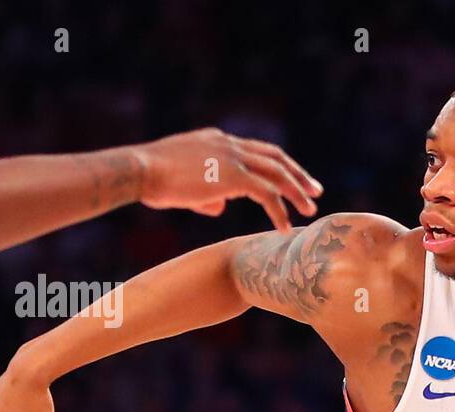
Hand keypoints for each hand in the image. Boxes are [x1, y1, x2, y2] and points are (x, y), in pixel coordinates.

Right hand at [132, 128, 321, 228]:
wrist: (139, 170)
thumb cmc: (151, 179)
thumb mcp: (182, 185)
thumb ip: (206, 194)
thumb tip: (220, 208)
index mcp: (217, 141)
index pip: (255, 151)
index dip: (275, 166)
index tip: (290, 179)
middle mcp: (228, 144)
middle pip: (274, 156)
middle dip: (297, 173)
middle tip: (315, 189)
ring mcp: (232, 157)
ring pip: (277, 173)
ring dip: (297, 191)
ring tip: (310, 209)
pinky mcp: (234, 175)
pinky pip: (267, 194)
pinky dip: (279, 211)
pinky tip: (284, 228)